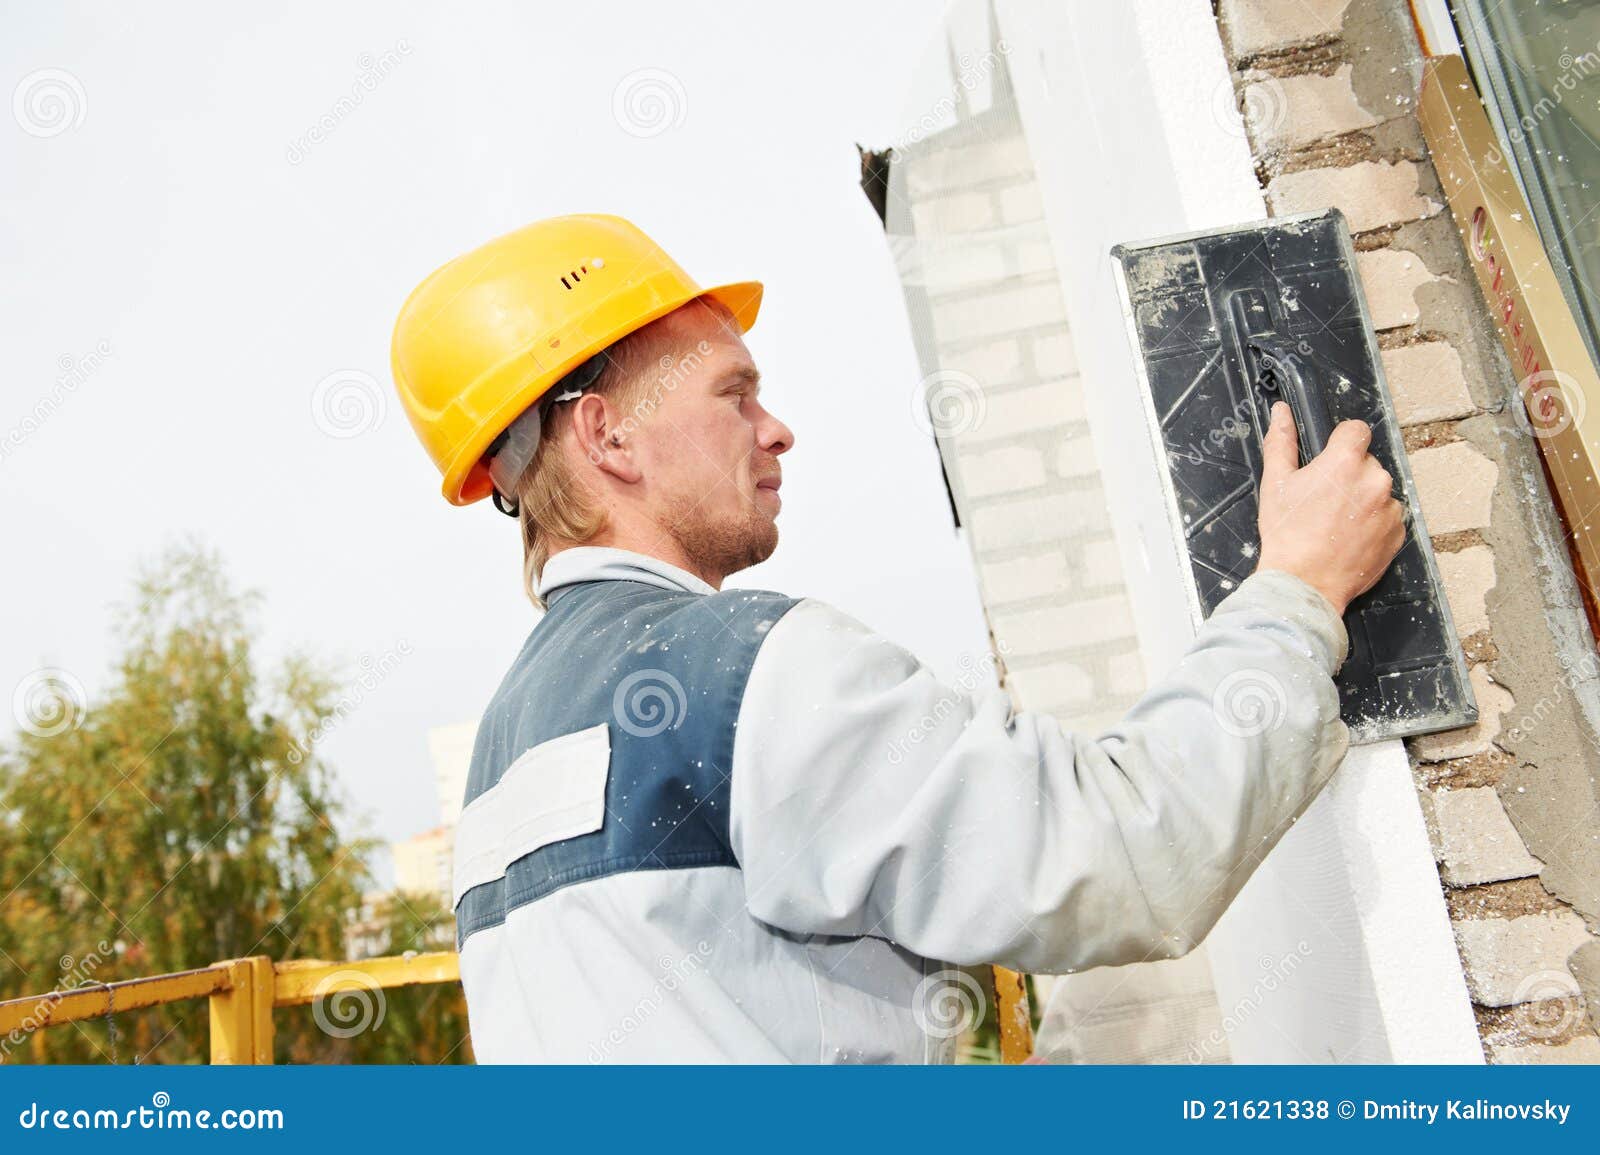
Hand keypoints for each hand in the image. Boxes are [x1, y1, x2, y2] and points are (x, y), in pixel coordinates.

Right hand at [1254, 402, 1404, 615]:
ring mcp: (1390, 508)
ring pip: (1377, 490)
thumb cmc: (1287, 535)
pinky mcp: (1398, 532)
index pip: (1356, 430)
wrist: (1305, 583)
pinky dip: (1373, 523)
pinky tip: (1349, 537)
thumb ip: (1281, 441)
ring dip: (1362, 500)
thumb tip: (1281, 413)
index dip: (1340, 442)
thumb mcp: (1275, 484)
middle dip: (1349, 475)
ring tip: (1336, 524)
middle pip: (1366, 463)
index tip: (1329, 460)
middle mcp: (1375, 480)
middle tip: (1324, 501)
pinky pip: (1387, 516)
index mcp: (1345, 462)